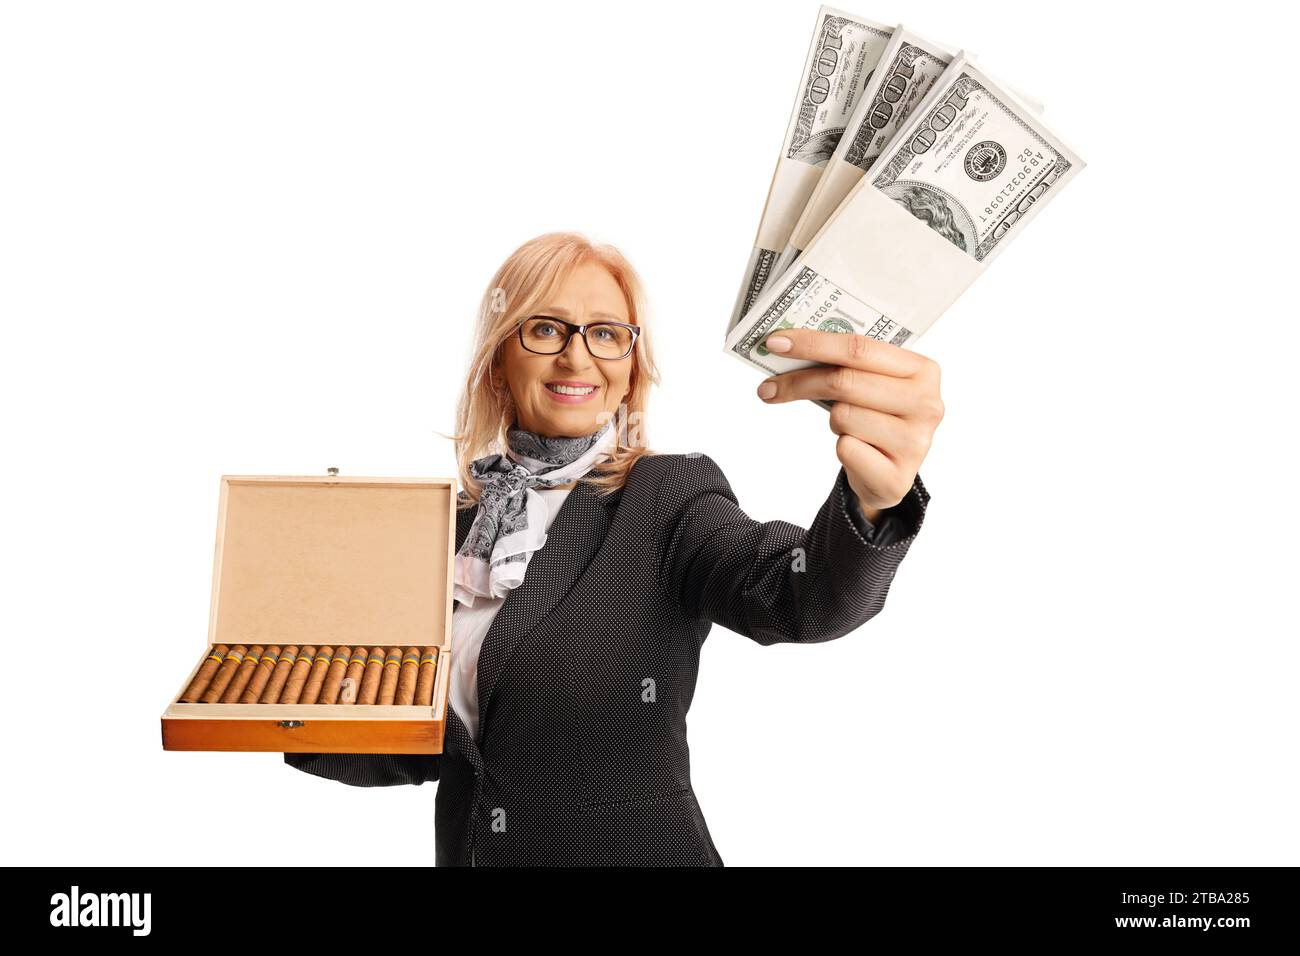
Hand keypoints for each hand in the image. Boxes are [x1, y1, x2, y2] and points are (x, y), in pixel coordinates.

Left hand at [756, 329, 943, 519]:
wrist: (891, 474)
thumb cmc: (876, 419)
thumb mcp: (871, 385)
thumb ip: (844, 365)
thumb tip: (784, 348)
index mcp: (923, 370)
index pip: (859, 348)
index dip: (813, 343)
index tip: (775, 343)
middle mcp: (927, 404)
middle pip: (845, 381)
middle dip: (799, 383)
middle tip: (768, 388)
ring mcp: (915, 442)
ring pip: (843, 416)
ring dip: (834, 422)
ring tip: (849, 428)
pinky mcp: (896, 477)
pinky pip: (846, 449)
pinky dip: (842, 448)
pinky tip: (857, 451)